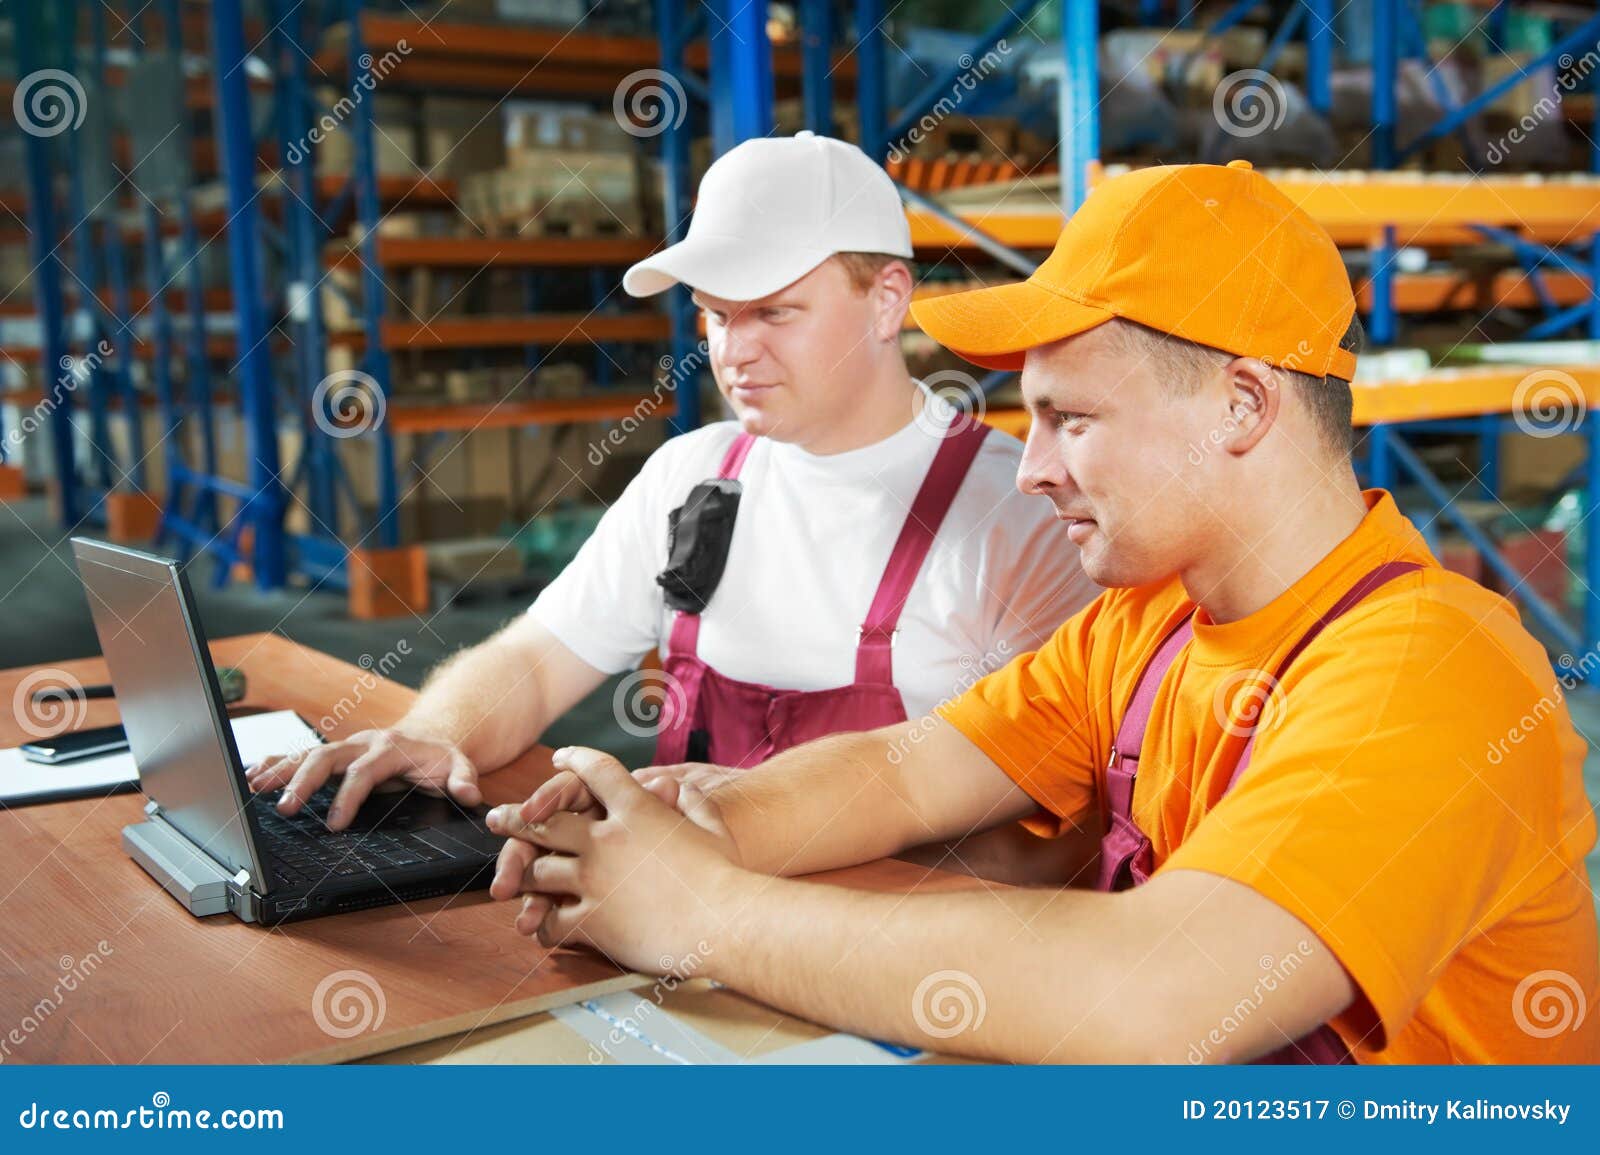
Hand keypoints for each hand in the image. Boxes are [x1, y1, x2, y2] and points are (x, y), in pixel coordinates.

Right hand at [244, 727, 481, 830]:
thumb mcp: (459, 766)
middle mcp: (363, 743)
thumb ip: (464, 780)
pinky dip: (277, 761)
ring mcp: (346, 747)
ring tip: (254, 785)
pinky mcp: (336, 754)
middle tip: (286, 808)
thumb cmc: (441, 757)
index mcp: (390, 748)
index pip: (365, 773)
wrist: (432, 734)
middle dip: (304, 781)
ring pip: (309, 753)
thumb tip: (469, 795)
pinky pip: (302, 754)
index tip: (335, 824)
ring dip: (281, 769)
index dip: (349, 797)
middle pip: (327, 758)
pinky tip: (254, 773)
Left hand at [485, 747, 747, 973]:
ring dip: (523, 874)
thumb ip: (692, 801)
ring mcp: (595, 880)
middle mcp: (607, 840)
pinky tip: (540, 927)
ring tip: (508, 879)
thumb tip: (676, 789)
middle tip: (496, 817)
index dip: (574, 761)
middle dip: (515, 817)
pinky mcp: (593, 920)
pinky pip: (553, 921)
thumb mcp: (714, 826)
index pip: (596, 772)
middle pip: (545, 820)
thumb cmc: (726, 874)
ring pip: (539, 872)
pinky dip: (544, 924)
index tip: (559, 757)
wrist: (724, 922)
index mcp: (637, 810)